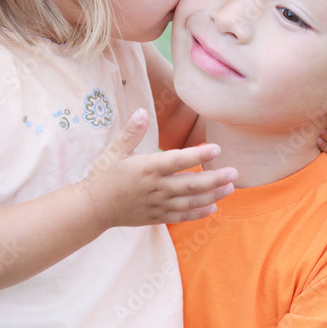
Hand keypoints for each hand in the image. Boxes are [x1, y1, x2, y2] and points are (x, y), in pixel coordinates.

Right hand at [83, 109, 236, 227]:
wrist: (92, 208)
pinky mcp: (157, 217)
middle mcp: (155, 188)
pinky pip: (182, 216)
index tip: (216, 148)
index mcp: (147, 168)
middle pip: (191, 184)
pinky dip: (199, 213)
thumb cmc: (103, 176)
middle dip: (215, 178)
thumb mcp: (114, 151)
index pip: (177, 160)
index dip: (198, 155)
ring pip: (191, 202)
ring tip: (230, 188)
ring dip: (213, 195)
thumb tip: (142, 110)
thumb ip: (132, 132)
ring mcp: (158, 205)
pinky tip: (213, 206)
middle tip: (234, 172)